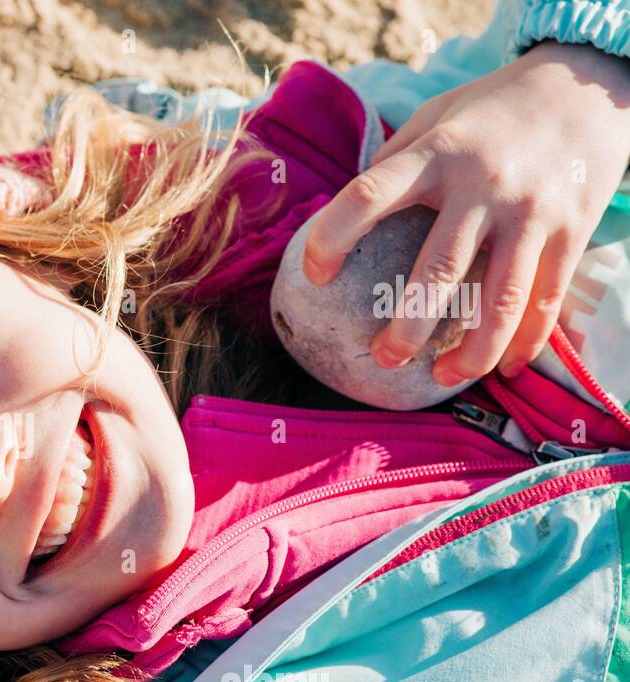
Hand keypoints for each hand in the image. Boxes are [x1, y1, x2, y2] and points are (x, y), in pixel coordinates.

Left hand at [303, 40, 629, 385]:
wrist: (586, 87)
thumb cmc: (492, 111)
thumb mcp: (436, 117)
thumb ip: (394, 163)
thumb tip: (344, 215)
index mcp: (437, 153)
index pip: (369, 195)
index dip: (332, 238)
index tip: (314, 276)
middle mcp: (483, 184)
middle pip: (439, 269)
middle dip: (408, 326)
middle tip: (383, 360)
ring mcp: (531, 210)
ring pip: (501, 299)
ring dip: (470, 351)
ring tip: (443, 376)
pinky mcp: (572, 230)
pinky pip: (546, 299)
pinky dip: (524, 342)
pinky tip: (502, 368)